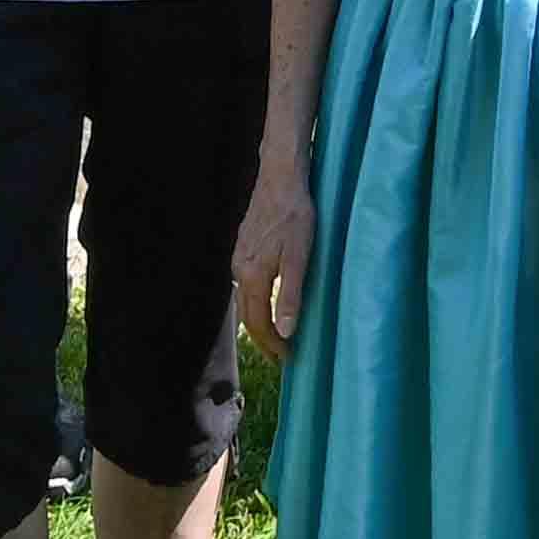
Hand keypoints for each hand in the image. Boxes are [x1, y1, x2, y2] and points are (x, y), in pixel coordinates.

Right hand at [231, 161, 317, 354]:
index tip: (287, 358)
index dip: (272, 345)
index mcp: (252, 276)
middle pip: (247, 316)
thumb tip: (285, 331)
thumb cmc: (295, 215)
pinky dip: (255, 303)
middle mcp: (239, 270)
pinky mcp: (243, 248)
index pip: (258, 323)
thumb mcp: (300, 256)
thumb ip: (291, 294)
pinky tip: (266, 302)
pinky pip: (244, 285)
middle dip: (263, 339)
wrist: (279, 179)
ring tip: (275, 335)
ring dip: (258, 322)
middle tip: (281, 355)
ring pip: (243, 301)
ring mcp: (238, 258)